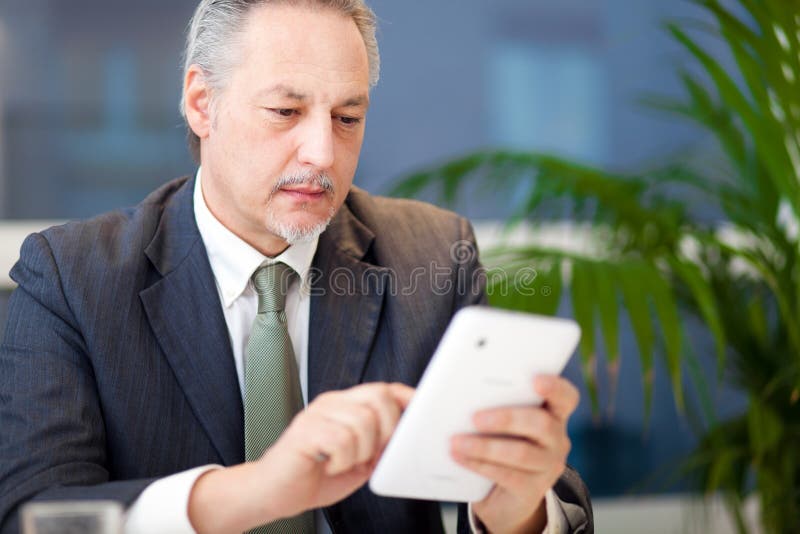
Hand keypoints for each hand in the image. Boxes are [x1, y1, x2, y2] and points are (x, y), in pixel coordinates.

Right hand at [255, 382, 413, 515]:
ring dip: (361, 452)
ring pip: (363, 422)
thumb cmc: (315, 475)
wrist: (274, 492)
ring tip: (344, 463)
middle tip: (371, 455)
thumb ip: (380, 445)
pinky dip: (343, 461)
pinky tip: (330, 465)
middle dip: (386, 431)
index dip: (406, 396)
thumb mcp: (359, 459)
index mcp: (345, 405)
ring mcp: (317, 413)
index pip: (383, 389)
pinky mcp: (305, 430)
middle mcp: (332, 402)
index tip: (423, 408)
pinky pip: (342, 440)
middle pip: (379, 398)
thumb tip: (405, 438)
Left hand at [450, 375, 578, 532]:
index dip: (554, 385)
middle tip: (475, 416)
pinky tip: (458, 456)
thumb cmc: (496, 442)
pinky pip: (507, 475)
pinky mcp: (532, 489)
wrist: (502, 494)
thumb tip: (435, 387)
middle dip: (507, 417)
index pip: (566, 396)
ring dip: (484, 445)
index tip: (535, 378)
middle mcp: (556, 438)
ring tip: (455, 441)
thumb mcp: (494, 420)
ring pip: (520, 453)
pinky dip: (479, 463)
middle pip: (540, 423)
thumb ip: (483, 401)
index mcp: (551, 413)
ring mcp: (548, 466)